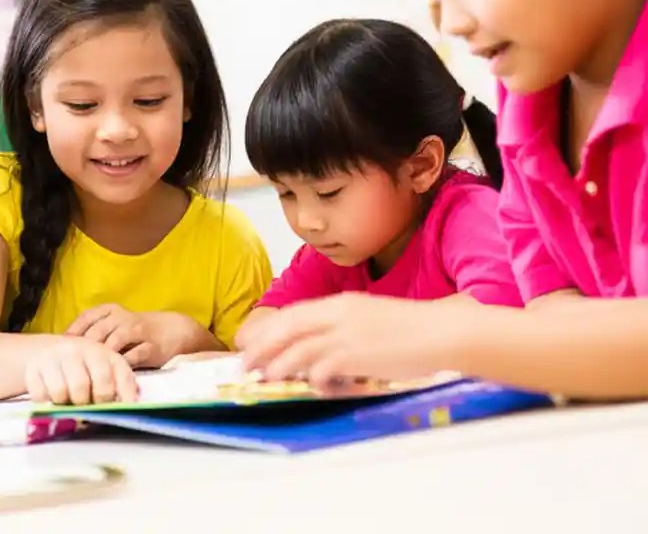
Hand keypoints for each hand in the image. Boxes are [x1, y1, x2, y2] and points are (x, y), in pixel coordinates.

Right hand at [24, 337, 138, 404]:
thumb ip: (124, 387)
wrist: (57, 351)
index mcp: (100, 352)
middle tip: (87, 407)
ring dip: (66, 404)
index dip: (106, 400)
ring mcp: (52, 358)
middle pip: (80, 388)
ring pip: (59, 392)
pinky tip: (54, 398)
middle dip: (85, 405)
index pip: (105, 380)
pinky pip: (39, 395)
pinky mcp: (33, 368)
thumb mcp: (111, 370)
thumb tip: (132, 405)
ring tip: (71, 401)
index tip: (107, 409)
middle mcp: (75, 350)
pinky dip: (47, 403)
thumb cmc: (91, 367)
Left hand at [67, 304, 210, 368]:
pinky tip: (111, 377)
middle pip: (97, 331)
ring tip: (89, 374)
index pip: (87, 318)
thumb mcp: (115, 324)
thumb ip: (94, 333)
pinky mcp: (151, 346)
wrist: (173, 330)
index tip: (61, 349)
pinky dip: (121, 366)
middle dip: (84, 350)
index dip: (73, 333)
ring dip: (101, 359)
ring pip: (114, 342)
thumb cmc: (136, 331)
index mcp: (110, 310)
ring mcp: (138, 331)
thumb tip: (66, 349)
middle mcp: (123, 318)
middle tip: (72, 366)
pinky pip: (133, 356)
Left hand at [240, 293, 469, 387]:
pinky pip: (324, 368)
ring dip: (278, 364)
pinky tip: (309, 386)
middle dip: (262, 347)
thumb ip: (343, 330)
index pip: (293, 315)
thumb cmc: (413, 329)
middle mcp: (339, 314)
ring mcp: (348, 334)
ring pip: (299, 349)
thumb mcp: (370, 319)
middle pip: (287, 329)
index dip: (268, 331)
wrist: (444, 332)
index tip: (252, 345)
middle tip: (246, 365)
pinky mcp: (359, 354)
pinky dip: (312, 378)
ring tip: (264, 377)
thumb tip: (320, 353)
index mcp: (341, 304)